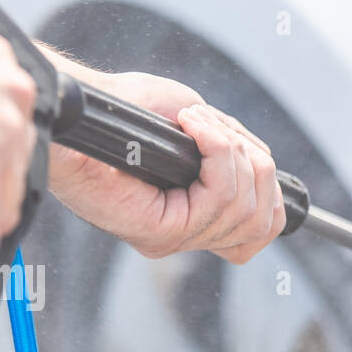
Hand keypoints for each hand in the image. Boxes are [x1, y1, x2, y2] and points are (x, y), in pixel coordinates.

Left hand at [45, 68, 284, 263]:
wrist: (80, 113)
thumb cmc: (125, 112)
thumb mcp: (198, 125)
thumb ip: (234, 149)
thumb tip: (262, 163)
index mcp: (192, 218)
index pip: (257, 234)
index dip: (271, 195)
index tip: (253, 158)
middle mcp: (185, 236)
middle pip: (262, 222)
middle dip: (255, 166)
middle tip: (216, 130)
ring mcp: (175, 238)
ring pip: (245, 207)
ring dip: (232, 151)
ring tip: (196, 123)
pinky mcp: (163, 232)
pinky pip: (220, 197)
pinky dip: (217, 150)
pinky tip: (191, 127)